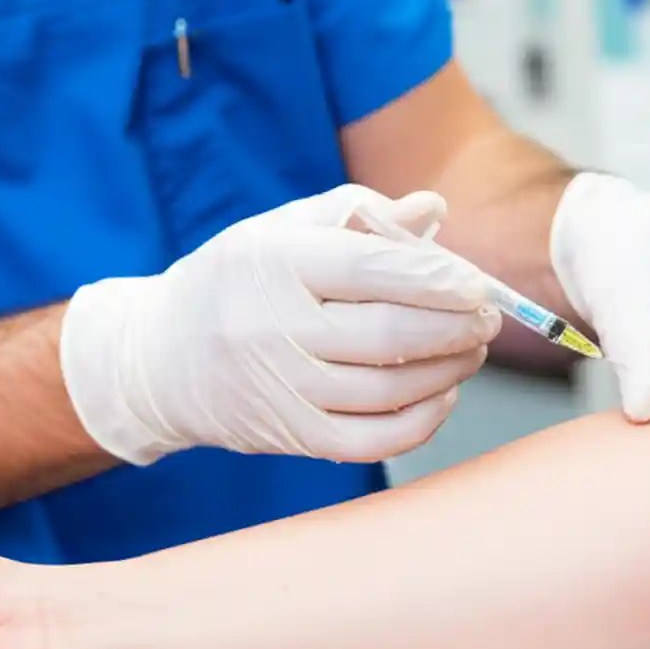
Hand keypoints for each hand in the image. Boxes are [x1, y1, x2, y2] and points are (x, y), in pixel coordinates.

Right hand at [62, 184, 501, 464]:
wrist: (160, 360)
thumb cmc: (236, 283)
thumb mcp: (280, 230)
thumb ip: (358, 213)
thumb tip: (432, 209)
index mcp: (274, 264)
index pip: (370, 269)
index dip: (437, 278)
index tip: (476, 284)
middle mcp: (273, 329)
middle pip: (388, 336)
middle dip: (456, 329)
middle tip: (488, 319)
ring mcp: (282, 389)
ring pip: (389, 391)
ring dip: (448, 372)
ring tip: (472, 350)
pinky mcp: (292, 436)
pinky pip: (373, 440)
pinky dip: (422, 421)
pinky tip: (441, 395)